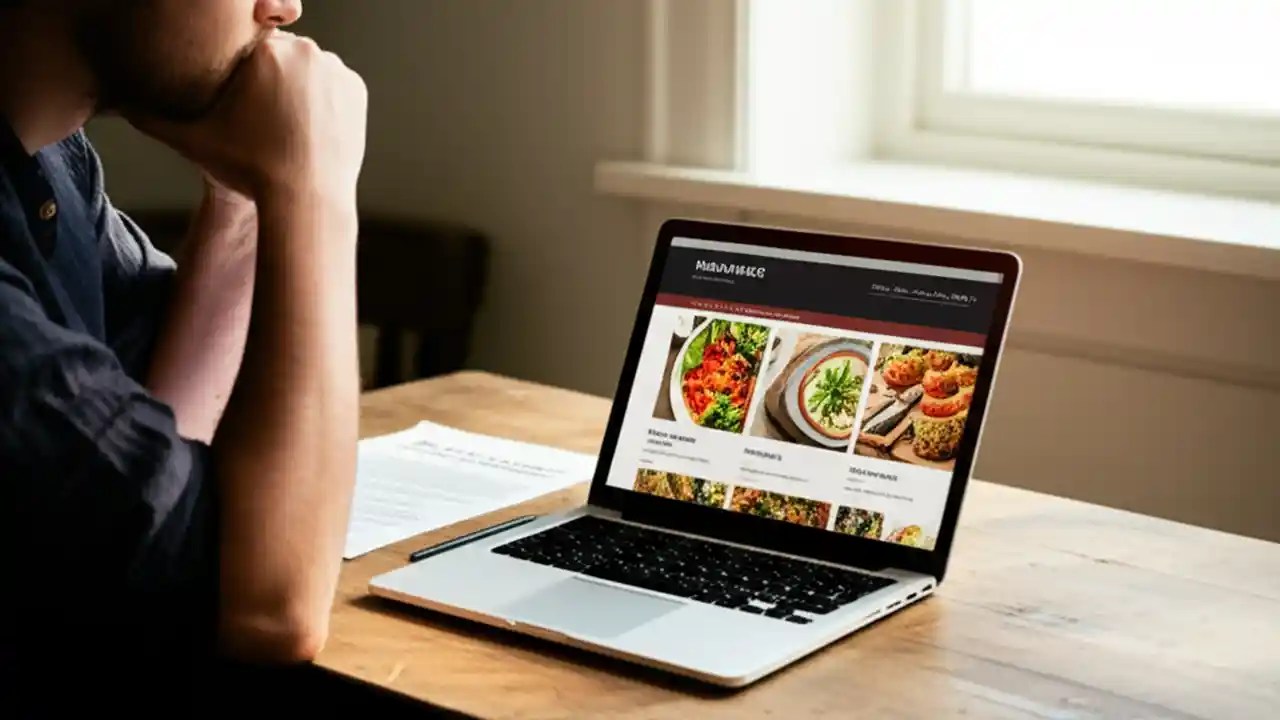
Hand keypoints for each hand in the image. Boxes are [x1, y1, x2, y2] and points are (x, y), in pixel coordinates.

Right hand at [130, 32, 367, 204]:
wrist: (306, 199)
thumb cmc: (246, 168)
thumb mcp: (193, 142)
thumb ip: (154, 118)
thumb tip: (124, 106)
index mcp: (263, 50)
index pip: (246, 46)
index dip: (241, 73)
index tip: (242, 102)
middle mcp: (303, 49)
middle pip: (280, 54)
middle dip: (271, 79)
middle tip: (265, 117)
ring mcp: (334, 68)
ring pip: (309, 69)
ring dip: (299, 87)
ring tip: (287, 125)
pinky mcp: (356, 88)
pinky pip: (334, 85)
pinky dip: (324, 101)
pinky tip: (309, 128)